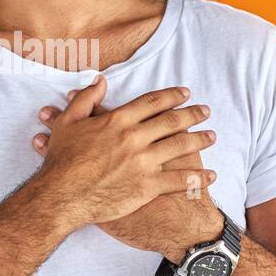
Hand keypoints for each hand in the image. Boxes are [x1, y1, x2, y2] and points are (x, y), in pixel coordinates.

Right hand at [29, 75, 217, 229]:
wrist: (62, 194)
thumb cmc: (62, 160)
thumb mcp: (67, 121)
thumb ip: (85, 98)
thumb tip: (99, 80)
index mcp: (118, 120)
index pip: (152, 102)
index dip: (171, 96)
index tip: (185, 93)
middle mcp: (135, 138)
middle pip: (172, 121)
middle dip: (193, 114)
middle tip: (205, 111)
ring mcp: (143, 162)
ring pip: (180, 146)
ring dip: (200, 140)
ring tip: (212, 136)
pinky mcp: (147, 186)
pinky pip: (179, 180)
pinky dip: (198, 177)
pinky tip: (211, 175)